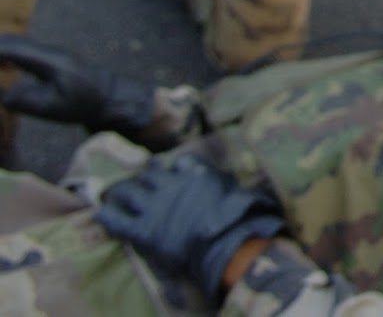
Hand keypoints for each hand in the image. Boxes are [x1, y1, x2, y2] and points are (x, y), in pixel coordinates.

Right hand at [0, 35, 154, 136]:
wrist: (109, 95)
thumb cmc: (83, 104)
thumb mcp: (53, 108)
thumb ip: (26, 101)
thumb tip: (2, 95)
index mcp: (47, 60)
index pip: (10, 50)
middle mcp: (45, 51)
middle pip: (9, 42)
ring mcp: (46, 53)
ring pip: (13, 43)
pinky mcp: (46, 58)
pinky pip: (18, 50)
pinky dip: (2, 52)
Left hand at [96, 154, 285, 301]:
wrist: (226, 245)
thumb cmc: (242, 222)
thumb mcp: (245, 195)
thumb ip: (238, 188)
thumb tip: (256, 189)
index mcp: (198, 175)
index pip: (182, 163)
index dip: (176, 169)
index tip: (174, 173)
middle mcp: (172, 184)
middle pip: (151, 172)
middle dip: (146, 176)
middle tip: (141, 184)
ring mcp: (154, 205)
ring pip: (128, 189)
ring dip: (122, 192)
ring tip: (115, 195)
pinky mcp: (141, 229)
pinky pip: (115, 218)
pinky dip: (107, 215)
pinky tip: (102, 213)